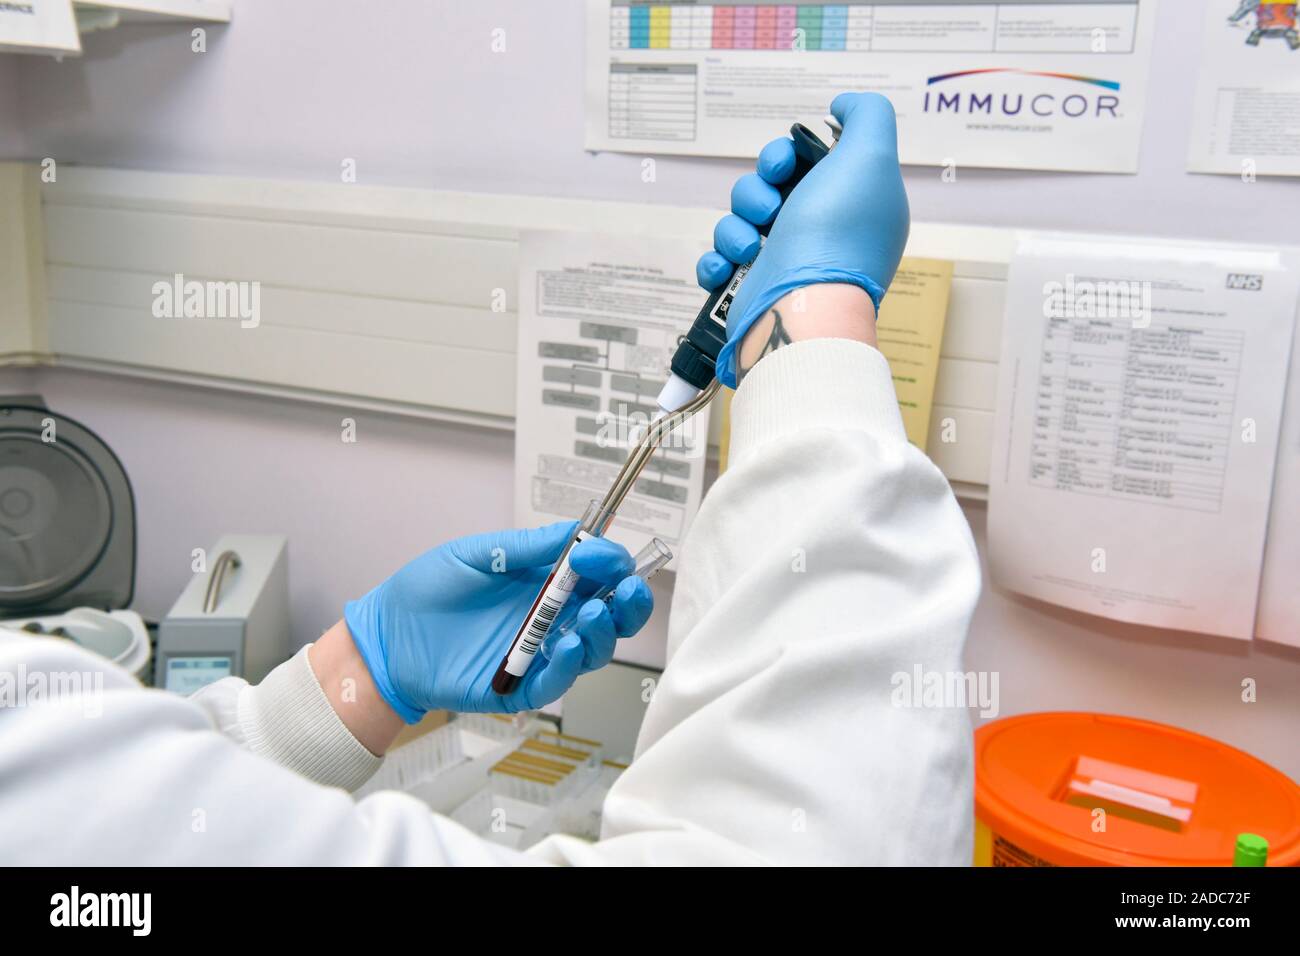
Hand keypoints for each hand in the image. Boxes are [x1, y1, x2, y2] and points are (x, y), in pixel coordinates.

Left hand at [343, 523, 653, 720]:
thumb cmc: (425, 593)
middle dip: (629, 603)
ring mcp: (537, 654)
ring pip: (593, 650)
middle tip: (628, 589)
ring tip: (591, 614)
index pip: (598, 575)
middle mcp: (549, 619)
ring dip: (603, 632)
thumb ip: (527, 547)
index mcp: (545, 584)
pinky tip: (567, 646)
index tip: (605, 554)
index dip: (611, 563)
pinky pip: (556, 682)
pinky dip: (568, 665)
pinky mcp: (519, 687)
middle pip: (610, 615)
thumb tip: (578, 531)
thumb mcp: (477, 555)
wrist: (385, 638)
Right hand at [696, 92, 909, 386]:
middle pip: (765, 188)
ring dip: (734, 228)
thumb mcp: (871, 157)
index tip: (783, 166)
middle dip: (755, 191)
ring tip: (750, 249)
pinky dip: (716, 262)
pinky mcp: (753, 290)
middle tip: (768, 211)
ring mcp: (784, 264)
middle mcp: (817, 233)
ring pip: (738, 223)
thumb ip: (866, 116)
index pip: (803, 163)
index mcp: (846, 204)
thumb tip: (844, 106)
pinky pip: (719, 262)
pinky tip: (728, 268)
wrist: (803, 309)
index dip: (783, 156)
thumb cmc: (836, 238)